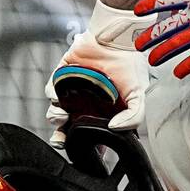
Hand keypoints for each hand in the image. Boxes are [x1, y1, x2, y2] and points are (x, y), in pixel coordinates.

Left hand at [45, 0, 153, 146]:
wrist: (116, 39)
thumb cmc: (129, 65)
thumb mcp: (138, 93)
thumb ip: (134, 116)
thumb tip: (114, 129)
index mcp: (105, 111)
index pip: (93, 134)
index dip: (87, 146)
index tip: (83, 151)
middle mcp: (87, 104)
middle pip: (69, 127)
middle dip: (62, 136)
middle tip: (62, 137)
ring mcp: (73, 91)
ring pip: (56, 112)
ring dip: (56, 117)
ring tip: (62, 114)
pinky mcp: (61, 77)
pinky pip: (51, 91)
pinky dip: (53, 95)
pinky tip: (61, 96)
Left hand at [133, 0, 189, 77]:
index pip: (165, 0)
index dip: (150, 6)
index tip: (138, 10)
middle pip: (166, 27)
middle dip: (150, 37)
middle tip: (139, 44)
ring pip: (177, 43)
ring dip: (162, 53)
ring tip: (153, 60)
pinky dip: (187, 65)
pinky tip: (177, 72)